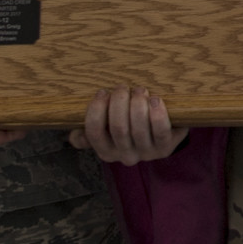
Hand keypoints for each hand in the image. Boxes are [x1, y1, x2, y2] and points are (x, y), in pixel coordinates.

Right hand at [70, 86, 187, 163]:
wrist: (163, 132)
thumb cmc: (129, 125)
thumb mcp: (107, 130)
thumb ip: (89, 132)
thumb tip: (76, 135)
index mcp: (106, 151)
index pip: (94, 133)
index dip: (96, 110)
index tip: (102, 92)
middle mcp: (125, 156)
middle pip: (118, 128)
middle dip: (119, 102)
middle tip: (122, 87)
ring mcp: (147, 154)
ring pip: (139, 129)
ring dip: (138, 104)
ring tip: (140, 90)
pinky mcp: (166, 148)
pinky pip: (161, 131)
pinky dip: (157, 113)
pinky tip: (155, 99)